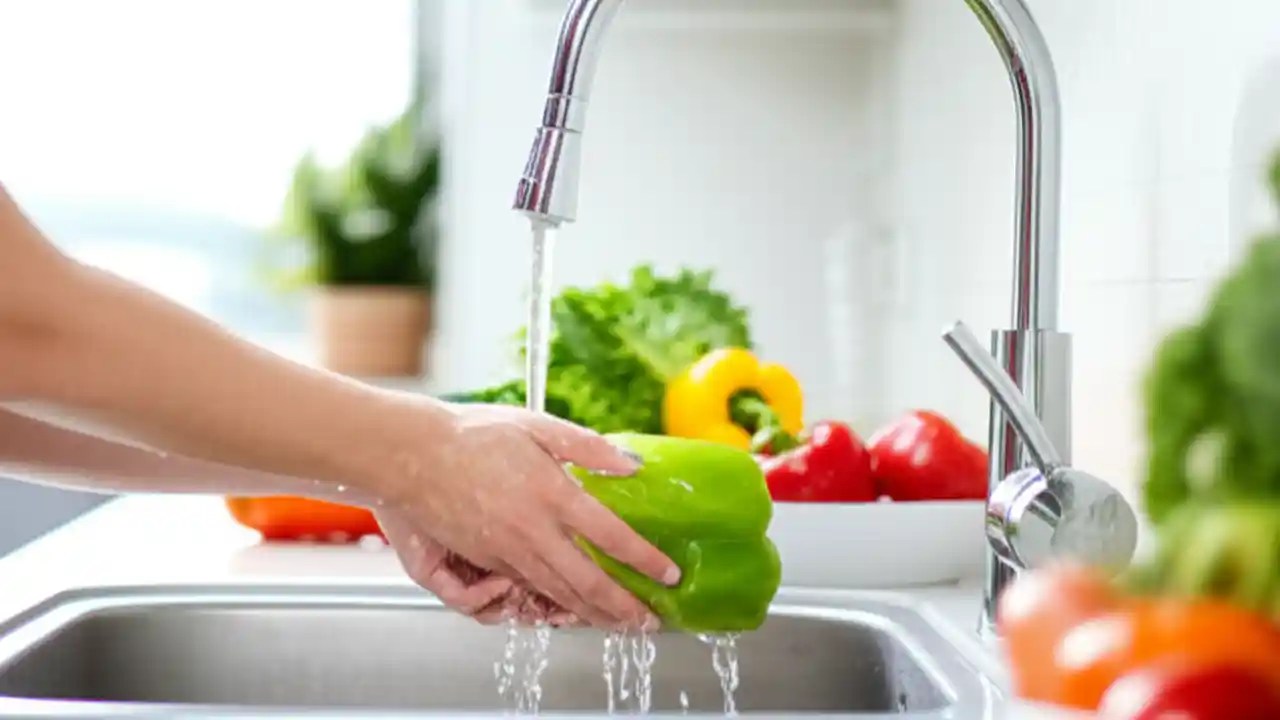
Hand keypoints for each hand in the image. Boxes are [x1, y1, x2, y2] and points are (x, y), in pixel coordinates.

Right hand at [382, 402, 679, 629]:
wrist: (410, 456)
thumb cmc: (471, 435)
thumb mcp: (537, 426)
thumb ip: (588, 447)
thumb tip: (632, 464)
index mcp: (551, 494)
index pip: (612, 537)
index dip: (645, 560)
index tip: (670, 574)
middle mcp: (532, 531)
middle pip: (589, 583)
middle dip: (625, 608)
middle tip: (651, 622)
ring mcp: (508, 551)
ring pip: (560, 594)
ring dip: (595, 614)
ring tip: (621, 625)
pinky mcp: (488, 561)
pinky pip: (531, 590)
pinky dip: (559, 604)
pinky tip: (574, 607)